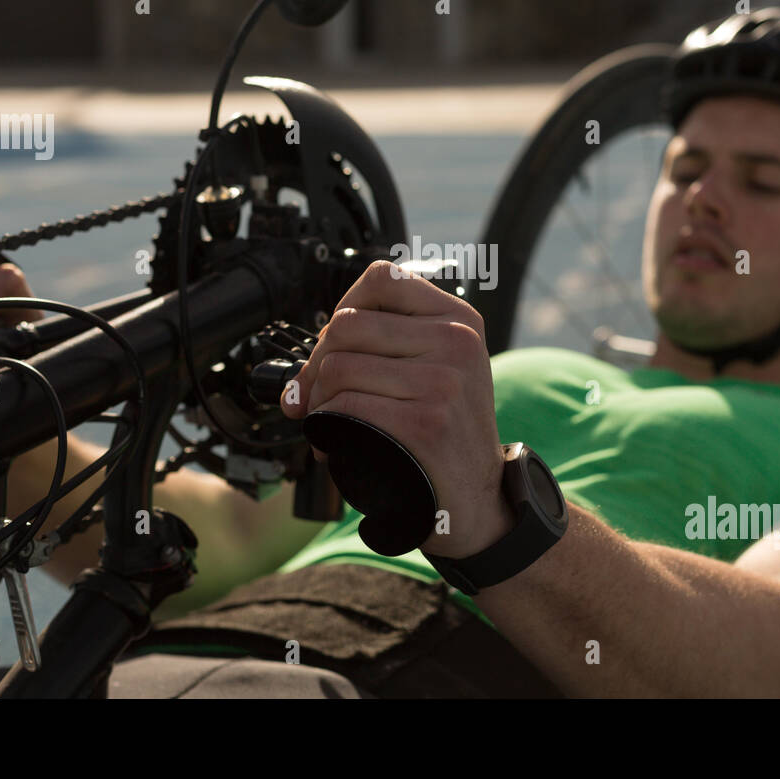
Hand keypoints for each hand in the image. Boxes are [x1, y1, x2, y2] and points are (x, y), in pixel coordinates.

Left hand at [280, 260, 512, 557]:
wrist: (476, 499)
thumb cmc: (444, 432)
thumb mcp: (437, 369)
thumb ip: (384, 345)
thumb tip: (303, 362)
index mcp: (458, 319)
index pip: (380, 278)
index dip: (342, 307)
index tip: (333, 344)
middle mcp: (456, 342)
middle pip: (346, 326)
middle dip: (317, 366)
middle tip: (318, 397)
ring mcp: (444, 381)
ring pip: (337, 368)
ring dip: (318, 403)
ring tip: (331, 424)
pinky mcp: (426, 423)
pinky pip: (344, 409)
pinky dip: (325, 430)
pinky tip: (334, 446)